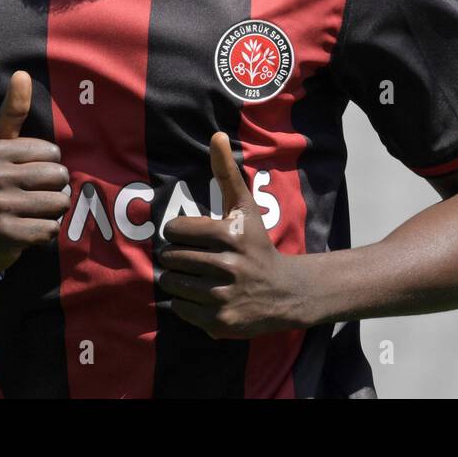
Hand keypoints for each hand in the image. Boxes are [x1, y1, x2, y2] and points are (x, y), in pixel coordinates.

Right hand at [0, 70, 70, 276]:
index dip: (46, 166)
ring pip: (59, 203)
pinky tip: (24, 232)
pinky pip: (50, 229)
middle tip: (27, 198)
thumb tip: (23, 74)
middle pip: (59, 177)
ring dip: (50, 212)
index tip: (24, 176)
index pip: (52, 152)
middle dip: (51, 190)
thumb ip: (11, 113)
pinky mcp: (5, 234)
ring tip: (27, 214)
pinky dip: (43, 233)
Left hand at [158, 133, 308, 338]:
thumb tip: (216, 134)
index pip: (175, 230)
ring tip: (198, 276)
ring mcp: (224, 296)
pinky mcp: (220, 322)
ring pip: (172, 284)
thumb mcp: (245, 207)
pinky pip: (181, 309)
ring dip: (179, 280)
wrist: (285, 292)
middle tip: (195, 258)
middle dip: (177, 257)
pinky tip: (205, 296)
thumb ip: (227, 172)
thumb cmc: (256, 245)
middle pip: (172, 258)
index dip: (179, 232)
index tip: (192, 236)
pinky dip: (186, 303)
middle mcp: (228, 267)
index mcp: (230, 235)